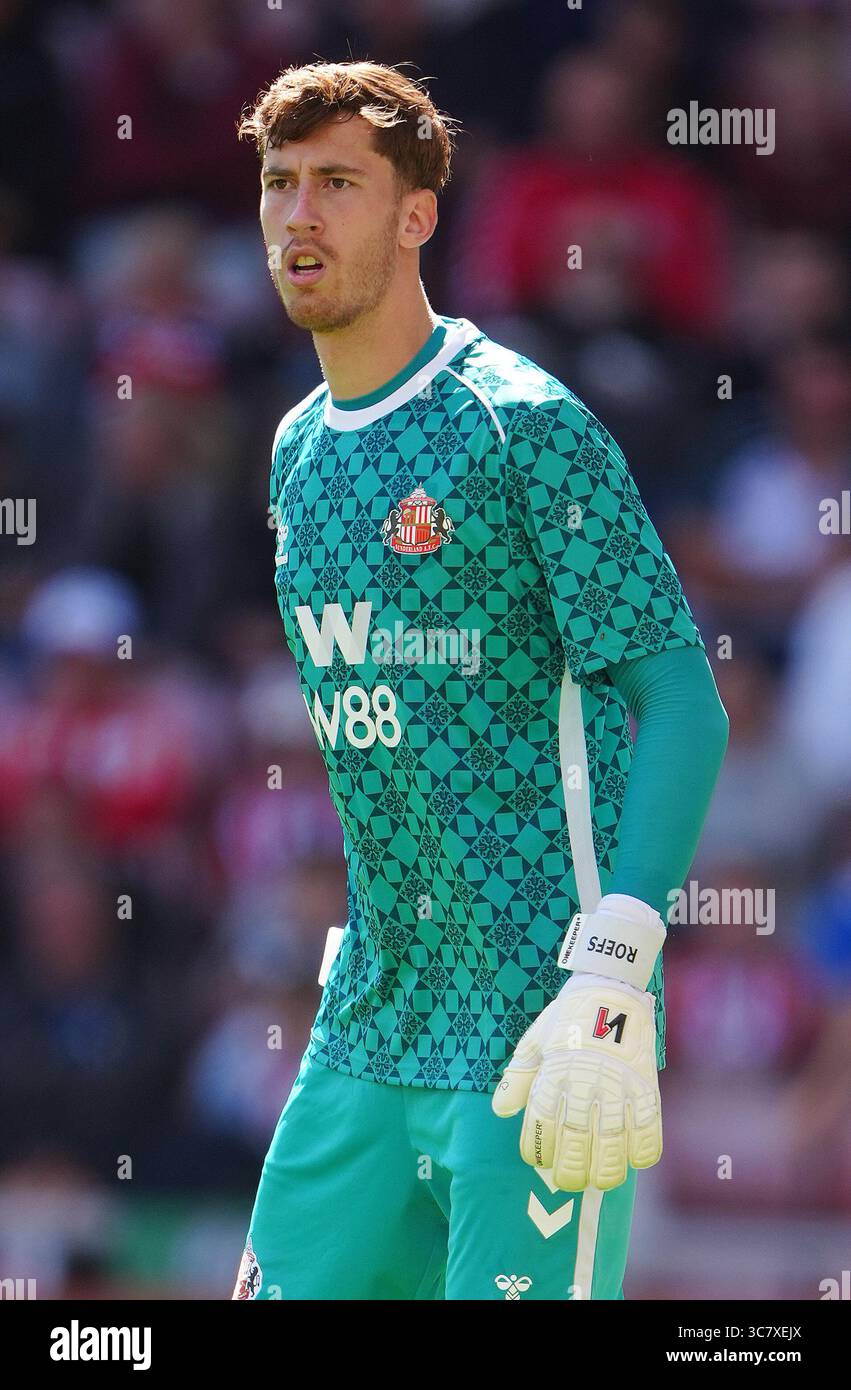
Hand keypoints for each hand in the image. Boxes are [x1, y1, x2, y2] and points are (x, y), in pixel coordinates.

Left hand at [492, 971, 661, 1191]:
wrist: (610, 988)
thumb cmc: (568, 1018)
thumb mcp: (535, 1040)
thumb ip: (519, 1076)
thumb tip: (500, 1110)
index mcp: (554, 1071)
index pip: (542, 1120)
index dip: (538, 1147)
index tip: (538, 1162)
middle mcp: (584, 1081)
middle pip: (577, 1137)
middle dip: (571, 1168)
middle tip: (568, 1182)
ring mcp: (617, 1083)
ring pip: (612, 1139)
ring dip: (606, 1167)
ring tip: (600, 1181)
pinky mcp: (644, 1083)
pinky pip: (649, 1124)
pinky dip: (644, 1147)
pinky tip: (636, 1161)